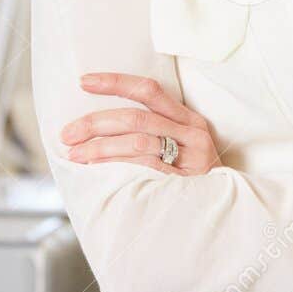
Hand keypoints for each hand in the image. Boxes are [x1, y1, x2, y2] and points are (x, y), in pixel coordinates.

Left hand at [60, 73, 219, 174]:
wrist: (224, 210)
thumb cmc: (193, 176)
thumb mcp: (182, 145)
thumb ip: (153, 132)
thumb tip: (99, 126)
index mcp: (187, 118)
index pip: (149, 90)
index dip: (115, 82)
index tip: (84, 81)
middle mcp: (191, 133)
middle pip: (136, 118)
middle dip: (96, 123)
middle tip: (68, 133)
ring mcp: (190, 158)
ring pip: (137, 143)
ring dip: (100, 148)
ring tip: (76, 154)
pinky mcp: (183, 182)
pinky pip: (145, 169)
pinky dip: (117, 166)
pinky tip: (97, 169)